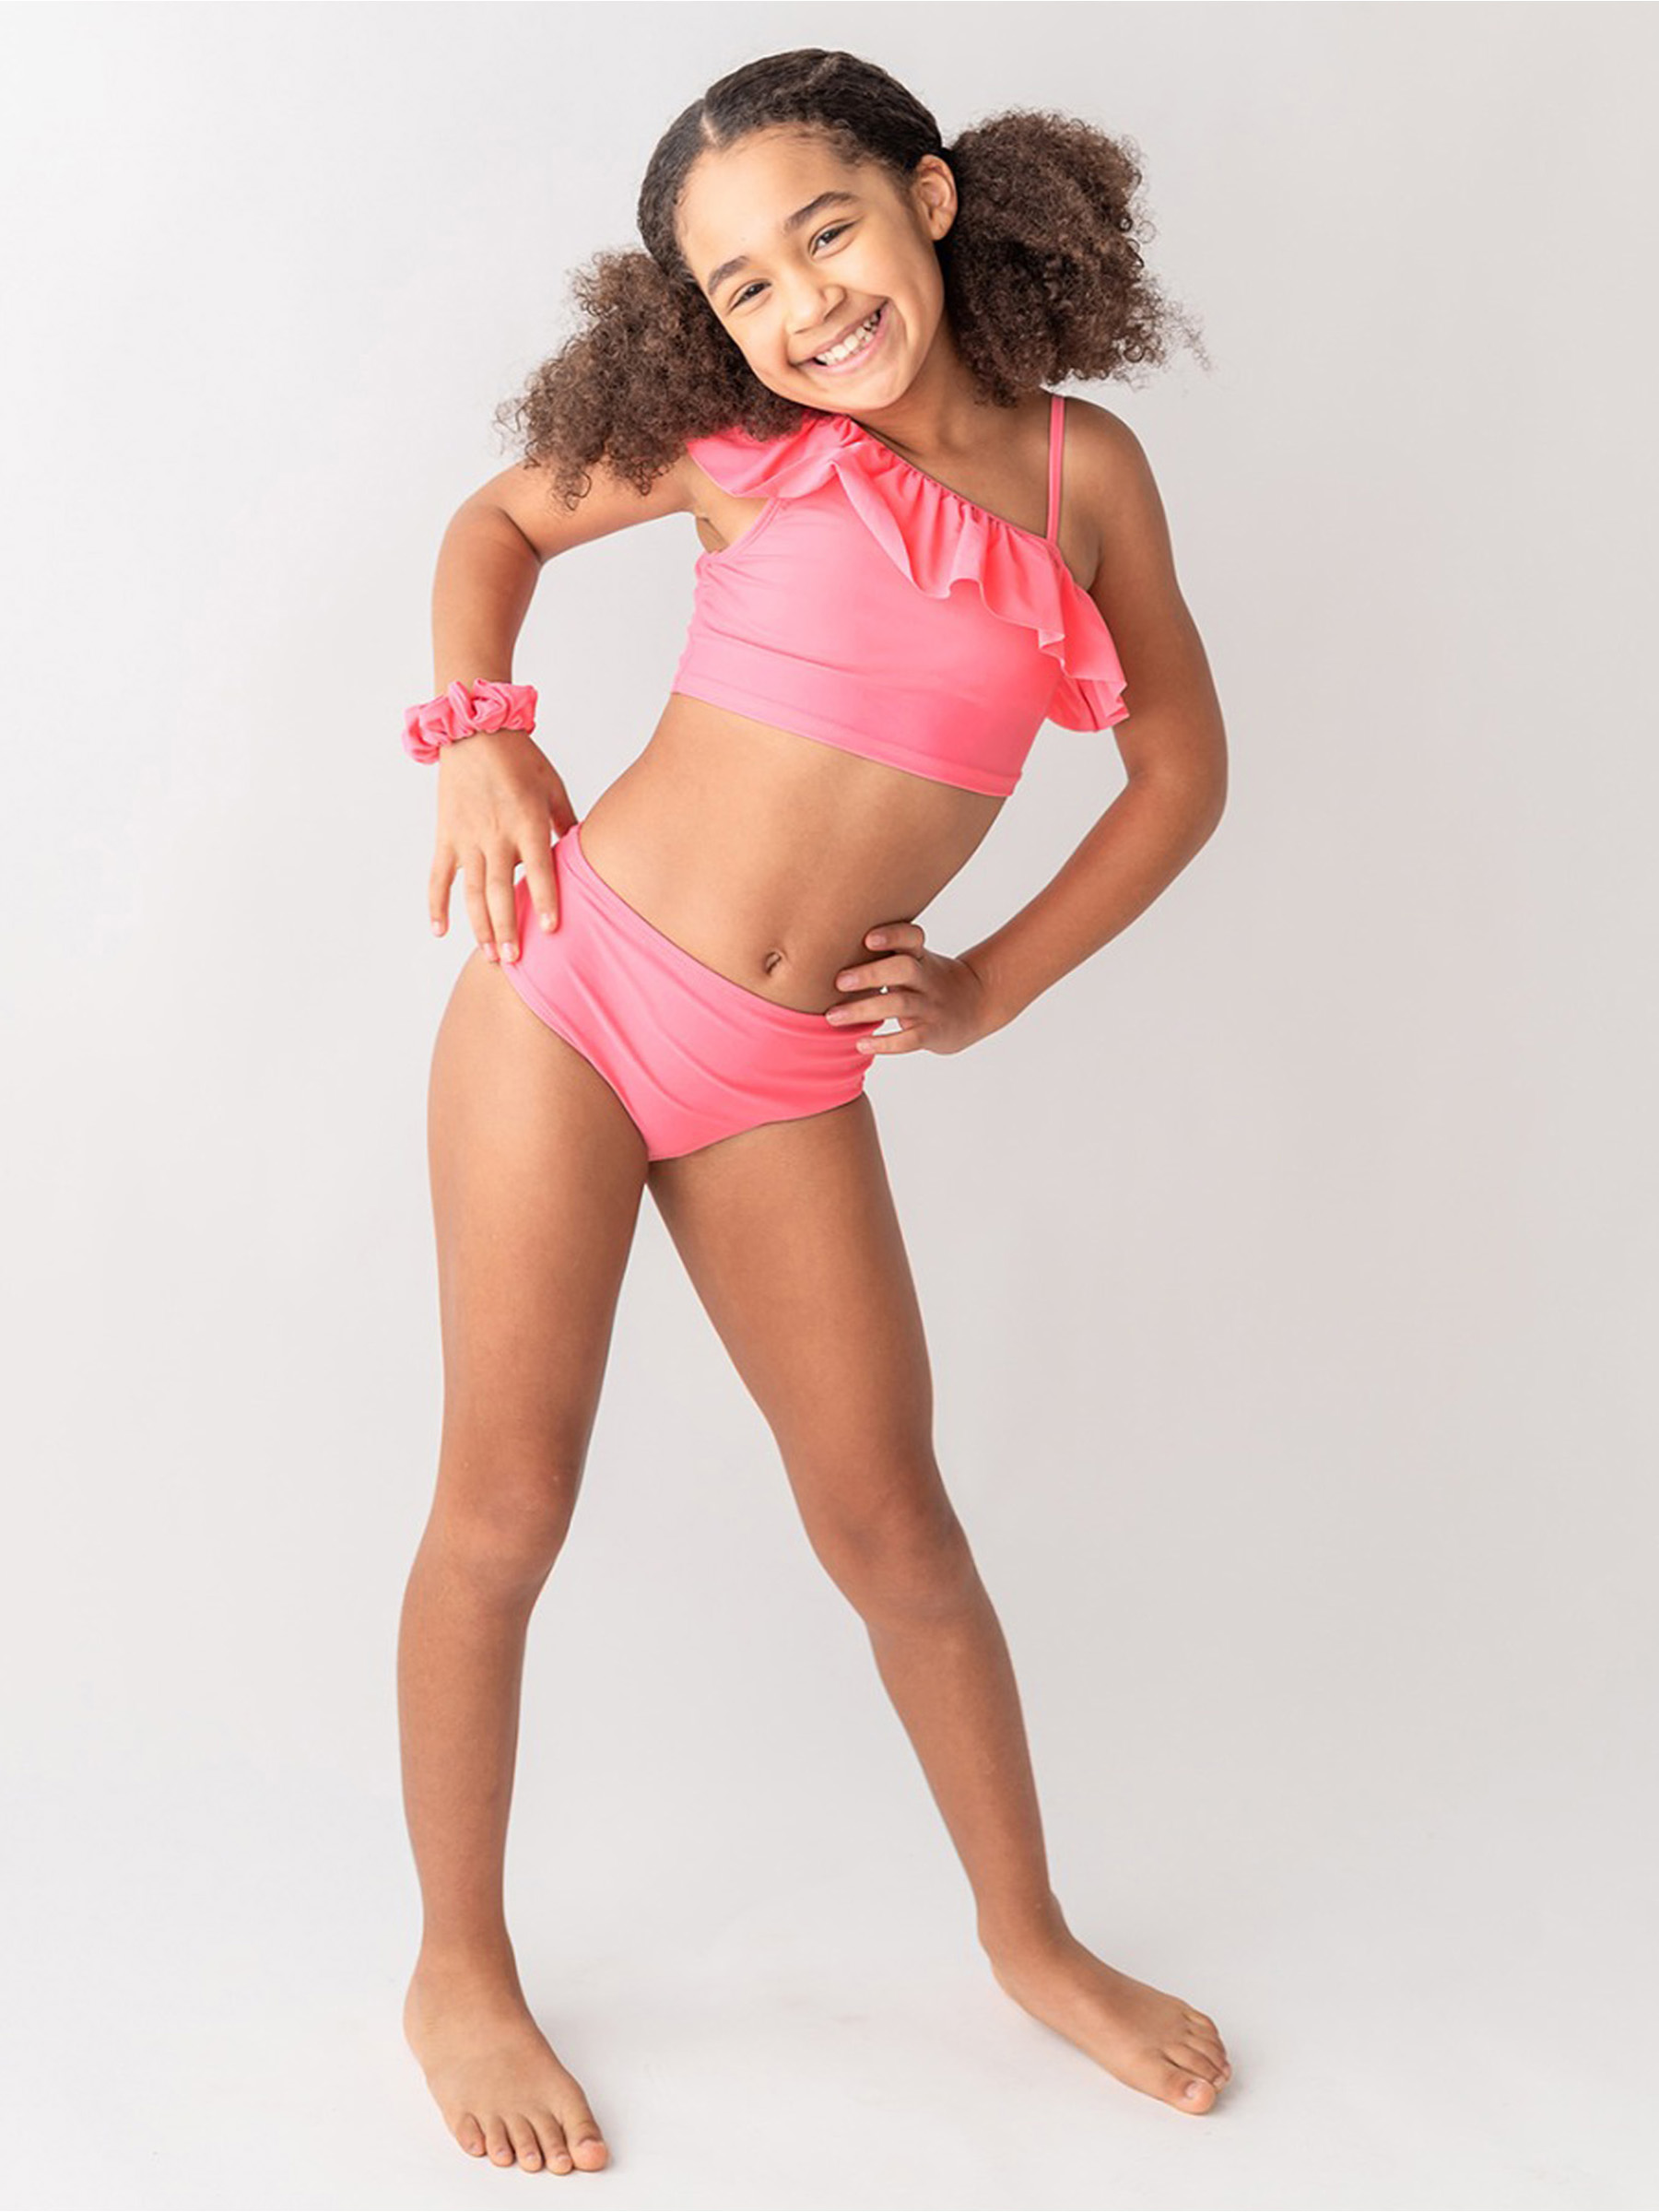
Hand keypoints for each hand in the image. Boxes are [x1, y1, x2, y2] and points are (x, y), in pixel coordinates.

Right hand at [429, 728, 577, 962]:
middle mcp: (495, 835)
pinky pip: (438, 875)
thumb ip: (565, 823)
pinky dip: (437, 904)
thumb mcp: (552, 787)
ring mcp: (467, 839)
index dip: (544, 900)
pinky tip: (441, 930)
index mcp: (525, 823)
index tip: (550, 930)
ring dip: (480, 925)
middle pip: (501, 890)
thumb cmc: (519, 759)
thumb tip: (581, 854)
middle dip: (508, 927)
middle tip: (515, 961)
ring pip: (473, 891)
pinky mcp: (446, 836)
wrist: (474, 732)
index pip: (538, 870)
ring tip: (490, 955)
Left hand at [825, 921, 996, 1056]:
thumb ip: (884, 954)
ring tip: (834, 1017)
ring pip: (900, 1005)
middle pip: (903, 969)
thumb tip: (826, 950)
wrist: (975, 1004)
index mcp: (920, 956)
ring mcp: (931, 1006)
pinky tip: (861, 1044)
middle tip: (839, 981)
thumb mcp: (915, 960)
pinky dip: (885, 1043)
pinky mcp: (933, 1032)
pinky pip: (910, 1039)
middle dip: (870, 974)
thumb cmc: (929, 980)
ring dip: (864, 1010)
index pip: (911, 937)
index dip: (892, 936)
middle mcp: (926, 978)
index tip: (867, 939)